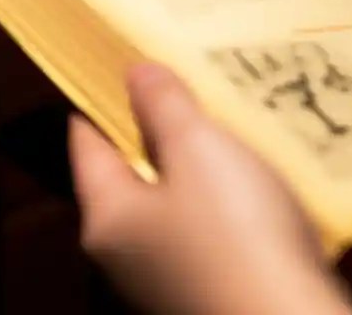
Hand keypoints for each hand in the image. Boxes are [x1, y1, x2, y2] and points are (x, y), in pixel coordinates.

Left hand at [69, 63, 351, 314]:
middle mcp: (128, 253)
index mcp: (108, 216)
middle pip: (134, 176)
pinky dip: (232, 201)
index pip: (87, 145)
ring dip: (204, 167)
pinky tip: (264, 181)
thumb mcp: (198, 150)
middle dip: (162, 131)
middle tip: (191, 83)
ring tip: (237, 124)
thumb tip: (135, 73)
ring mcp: (172, 276)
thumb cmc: (234, 234)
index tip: (116, 63)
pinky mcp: (214, 287)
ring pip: (179, 204)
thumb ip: (165, 107)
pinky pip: (216, 231)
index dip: (100, 100)